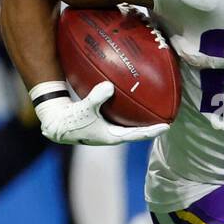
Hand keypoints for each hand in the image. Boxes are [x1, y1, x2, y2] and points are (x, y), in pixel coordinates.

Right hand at [33, 80, 168, 145]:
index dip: (153, 131)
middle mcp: (113, 134)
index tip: (167, 126)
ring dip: (141, 118)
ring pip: (130, 124)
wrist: (56, 124)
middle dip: (152, 124)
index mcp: (112, 136)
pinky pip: (120, 116)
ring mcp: (108, 129)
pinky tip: (130, 96)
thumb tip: (109, 86)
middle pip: (138, 130)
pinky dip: (127, 109)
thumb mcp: (84, 108)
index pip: (138, 135)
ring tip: (154, 108)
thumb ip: (97, 97)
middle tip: (167, 116)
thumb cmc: (70, 120)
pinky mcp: (102, 122)